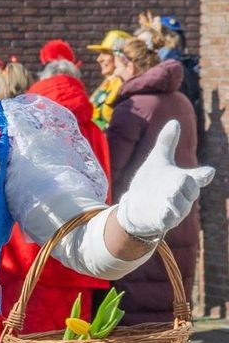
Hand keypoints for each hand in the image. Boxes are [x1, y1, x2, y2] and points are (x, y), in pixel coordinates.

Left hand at [114, 121, 214, 240]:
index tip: (207, 172)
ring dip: (176, 201)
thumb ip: (166, 143)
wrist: (134, 206)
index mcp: (183, 179)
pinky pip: (168, 220)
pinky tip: (163, 212)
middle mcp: (182, 195)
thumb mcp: (157, 160)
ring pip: (181, 207)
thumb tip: (175, 122)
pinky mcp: (162, 221)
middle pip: (191, 191)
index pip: (199, 177)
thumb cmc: (150, 183)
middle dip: (188, 186)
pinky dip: (167, 216)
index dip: (203, 175)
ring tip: (170, 195)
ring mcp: (173, 209)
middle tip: (182, 179)